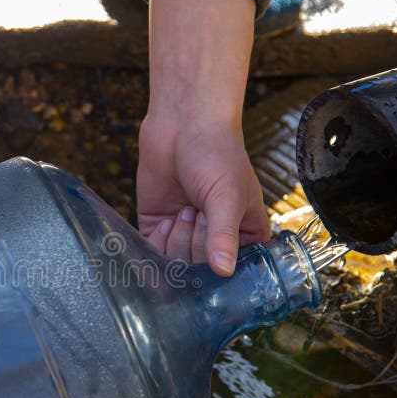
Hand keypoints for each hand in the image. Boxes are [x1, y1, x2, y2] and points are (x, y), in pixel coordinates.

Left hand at [138, 0, 269, 275]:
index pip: (231, 274)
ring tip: (186, 208)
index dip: (218, 265)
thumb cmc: (217, 153)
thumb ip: (223, 235)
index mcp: (245, 237)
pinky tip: (166, 220)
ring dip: (177, 239)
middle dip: (195, 243)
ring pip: (174, 266)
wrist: (182, 123)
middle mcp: (214, 242)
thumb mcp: (227, 196)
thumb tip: (223, 271)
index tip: (212, 242)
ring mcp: (185, 237)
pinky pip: (151, 255)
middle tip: (198, 211)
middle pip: (199, 272)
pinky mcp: (157, 229)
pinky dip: (155, 244)